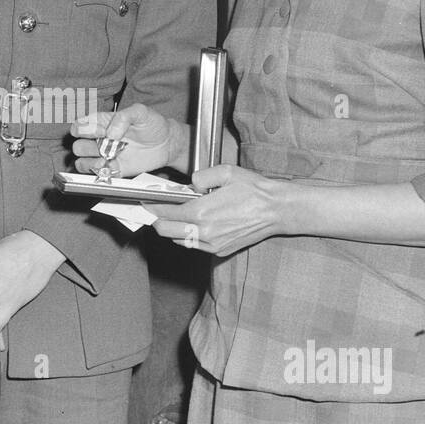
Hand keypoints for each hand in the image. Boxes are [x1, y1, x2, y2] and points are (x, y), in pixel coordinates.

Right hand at [70, 104, 186, 177]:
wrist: (167, 143)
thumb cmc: (153, 124)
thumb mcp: (140, 112)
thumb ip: (123, 116)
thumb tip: (110, 133)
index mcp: (103, 122)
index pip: (81, 125)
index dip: (84, 128)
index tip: (98, 130)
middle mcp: (101, 139)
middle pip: (78, 145)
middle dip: (87, 146)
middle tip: (105, 144)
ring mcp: (106, 155)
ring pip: (82, 161)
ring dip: (89, 161)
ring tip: (105, 157)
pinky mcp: (114, 169)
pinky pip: (97, 173)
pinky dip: (98, 172)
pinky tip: (109, 166)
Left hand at [144, 163, 290, 255]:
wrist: (276, 210)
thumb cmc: (254, 190)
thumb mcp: (226, 172)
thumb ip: (201, 177)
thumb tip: (189, 185)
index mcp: (201, 212)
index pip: (165, 214)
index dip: (153, 208)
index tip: (148, 204)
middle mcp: (204, 231)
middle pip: (166, 232)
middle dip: (158, 221)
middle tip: (158, 211)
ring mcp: (212, 244)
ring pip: (180, 241)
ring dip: (175, 230)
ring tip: (179, 216)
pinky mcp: (220, 251)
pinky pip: (197, 246)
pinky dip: (191, 236)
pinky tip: (197, 224)